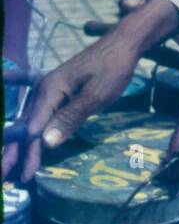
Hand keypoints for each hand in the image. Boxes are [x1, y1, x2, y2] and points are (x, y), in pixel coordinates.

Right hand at [2, 0, 178, 182]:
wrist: (122, 44)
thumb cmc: (113, 68)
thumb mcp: (96, 95)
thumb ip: (71, 117)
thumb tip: (46, 142)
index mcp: (50, 90)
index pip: (33, 128)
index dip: (28, 154)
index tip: (24, 176)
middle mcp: (43, 90)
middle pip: (24, 126)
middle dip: (13, 152)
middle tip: (5, 178)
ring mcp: (48, 91)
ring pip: (29, 122)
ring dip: (19, 146)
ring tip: (10, 166)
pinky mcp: (57, 93)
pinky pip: (39, 116)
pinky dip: (31, 133)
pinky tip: (26, 144)